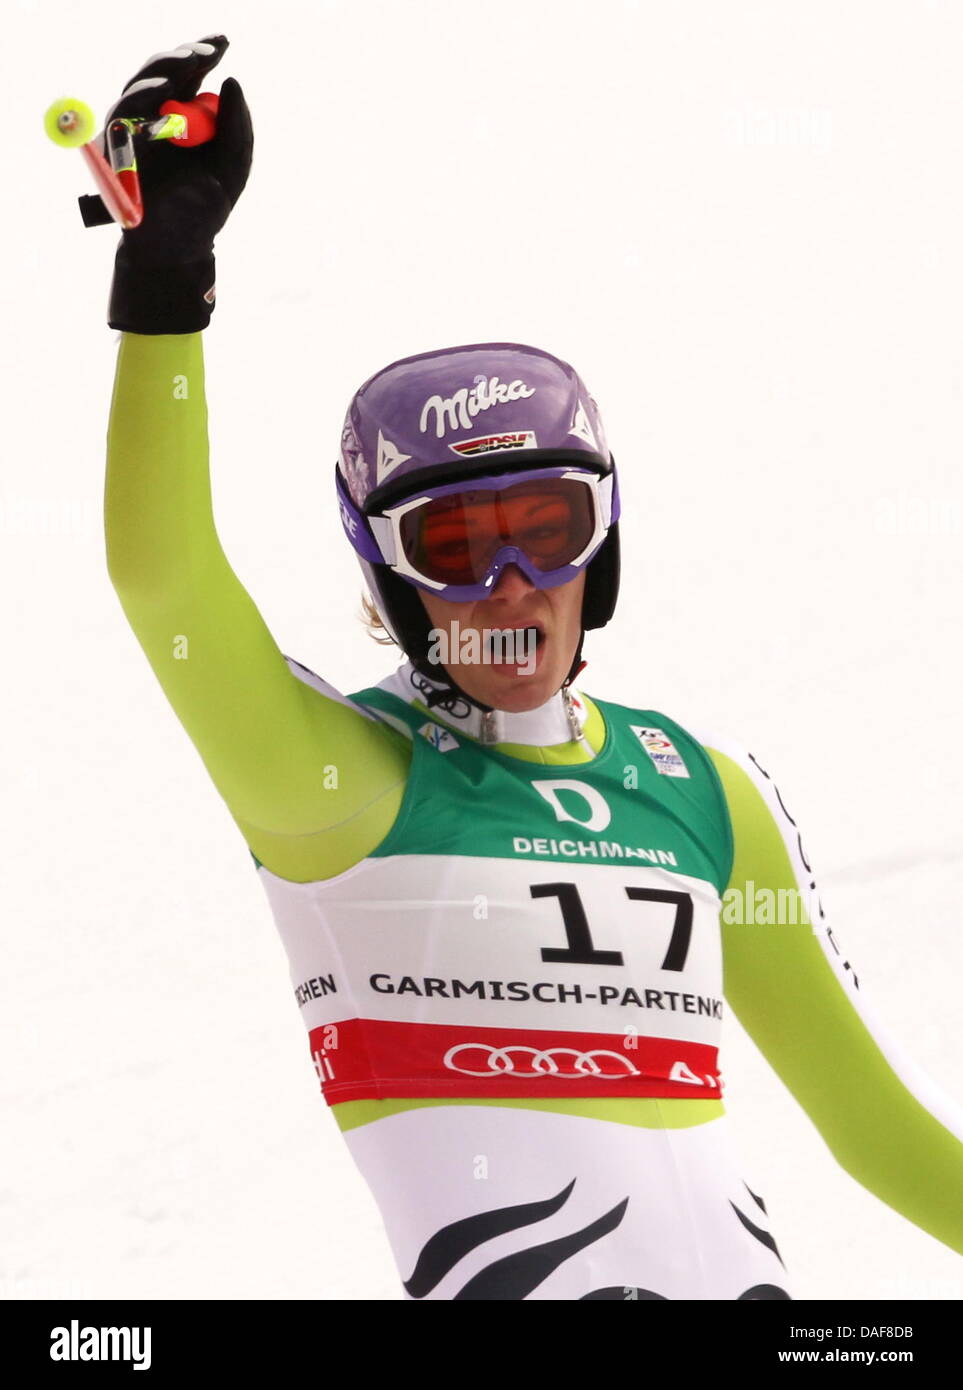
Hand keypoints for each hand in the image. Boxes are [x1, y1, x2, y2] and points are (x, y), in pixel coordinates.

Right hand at [104, 35, 253, 333]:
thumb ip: (237, 129)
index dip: (204, 53)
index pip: (190, 74)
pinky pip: (123, 116)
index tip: (224, 43)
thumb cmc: (205, 208)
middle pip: (162, 71)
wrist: (180, 248)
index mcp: (183, 116)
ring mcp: (132, 130)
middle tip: (207, 52)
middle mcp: (154, 116)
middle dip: (184, 57)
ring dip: (164, 72)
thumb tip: (232, 82)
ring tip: (190, 64)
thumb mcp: (233, 167)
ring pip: (140, 86)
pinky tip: (164, 95)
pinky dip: (142, 104)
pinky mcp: (116, 148)